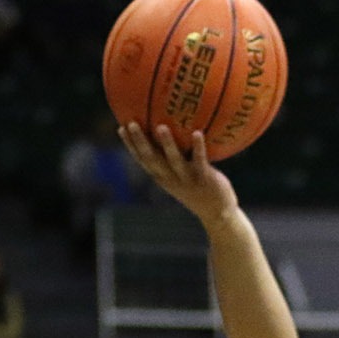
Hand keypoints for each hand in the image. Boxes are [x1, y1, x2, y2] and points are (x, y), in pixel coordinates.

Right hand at [118, 123, 239, 226]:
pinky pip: (200, 161)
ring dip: (166, 144)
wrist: (217, 213)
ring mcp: (186, 179)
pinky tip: (197, 132)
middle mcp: (170, 178)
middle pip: (151, 159)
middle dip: (139, 142)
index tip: (121, 127)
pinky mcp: (204, 179)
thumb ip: (173, 157)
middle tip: (132, 123)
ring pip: (173, 161)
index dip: (130, 145)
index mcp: (162, 176)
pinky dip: (198, 147)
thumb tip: (167, 130)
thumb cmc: (199, 188)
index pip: (141, 160)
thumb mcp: (180, 175)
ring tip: (161, 127)